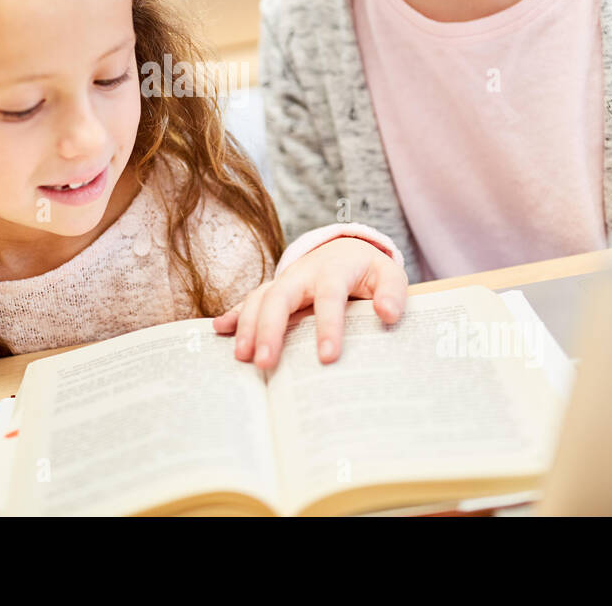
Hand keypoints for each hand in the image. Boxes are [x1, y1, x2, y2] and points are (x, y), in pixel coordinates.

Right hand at [212, 237, 406, 368]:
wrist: (345, 249)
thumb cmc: (369, 271)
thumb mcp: (389, 276)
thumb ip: (392, 293)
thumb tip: (388, 315)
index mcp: (334, 270)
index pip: (329, 297)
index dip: (328, 326)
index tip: (327, 358)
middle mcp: (303, 273)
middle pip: (281, 297)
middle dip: (270, 329)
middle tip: (264, 363)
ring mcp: (285, 281)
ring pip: (260, 299)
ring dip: (248, 326)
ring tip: (242, 357)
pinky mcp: (273, 290)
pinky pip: (249, 301)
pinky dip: (234, 315)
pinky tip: (219, 330)